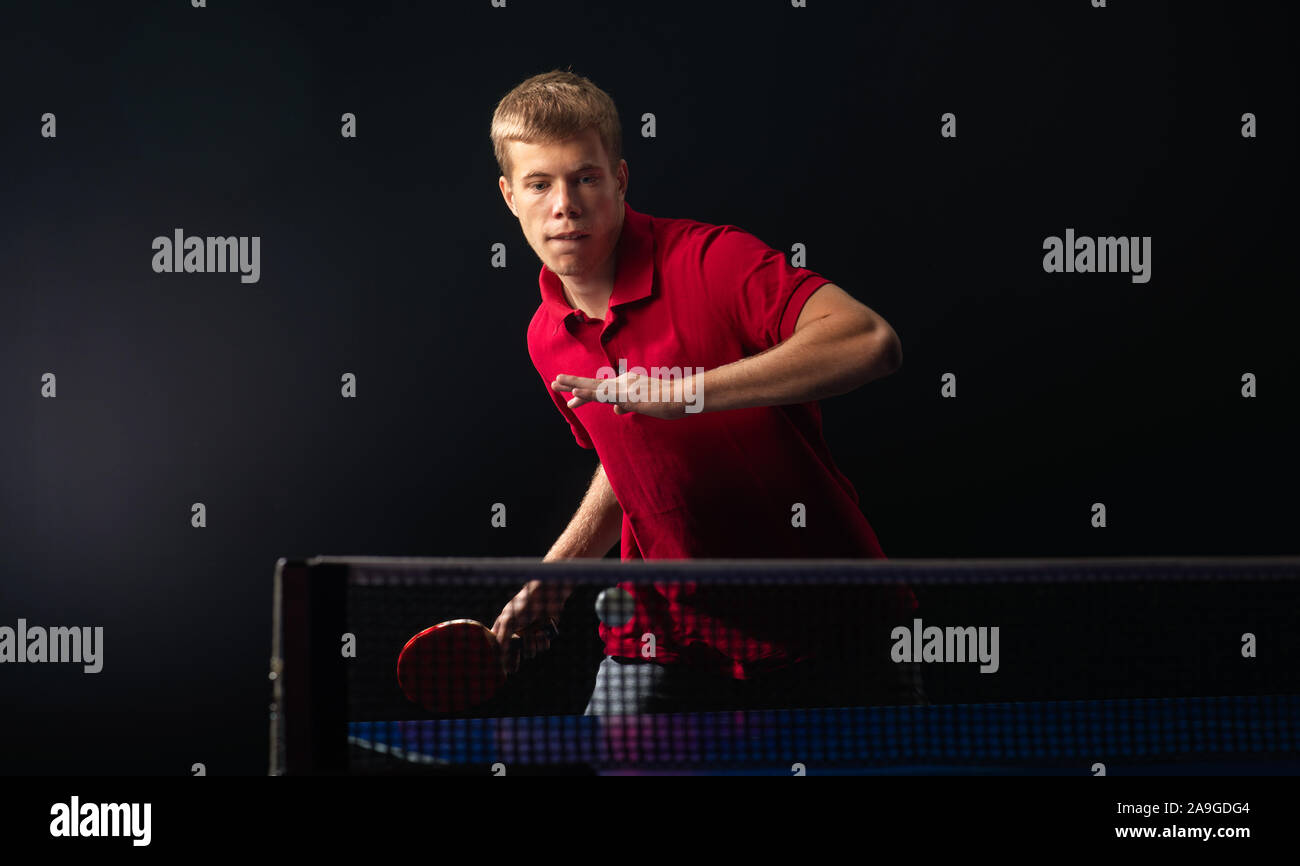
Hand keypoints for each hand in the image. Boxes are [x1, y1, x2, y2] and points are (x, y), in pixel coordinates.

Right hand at [490, 580, 567, 672]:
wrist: (545, 598)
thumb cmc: (523, 605)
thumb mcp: (509, 619)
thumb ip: (502, 636)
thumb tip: (498, 652)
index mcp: (505, 628)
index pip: (500, 647)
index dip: (501, 658)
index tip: (500, 669)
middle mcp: (517, 633)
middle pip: (515, 654)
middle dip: (515, 658)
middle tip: (513, 670)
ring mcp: (530, 634)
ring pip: (531, 651)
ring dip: (532, 645)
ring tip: (533, 634)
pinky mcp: (542, 635)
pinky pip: (542, 647)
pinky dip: (543, 641)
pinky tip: (542, 632)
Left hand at [551, 371, 690, 419]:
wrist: (684, 397)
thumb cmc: (669, 402)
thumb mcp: (645, 405)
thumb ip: (628, 405)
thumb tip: (615, 410)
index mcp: (627, 385)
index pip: (601, 389)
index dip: (584, 393)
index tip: (570, 397)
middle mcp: (623, 383)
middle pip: (593, 384)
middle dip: (573, 384)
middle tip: (554, 383)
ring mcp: (624, 389)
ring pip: (595, 387)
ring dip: (575, 385)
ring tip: (557, 383)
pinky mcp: (628, 396)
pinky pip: (605, 395)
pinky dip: (589, 394)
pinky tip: (575, 394)